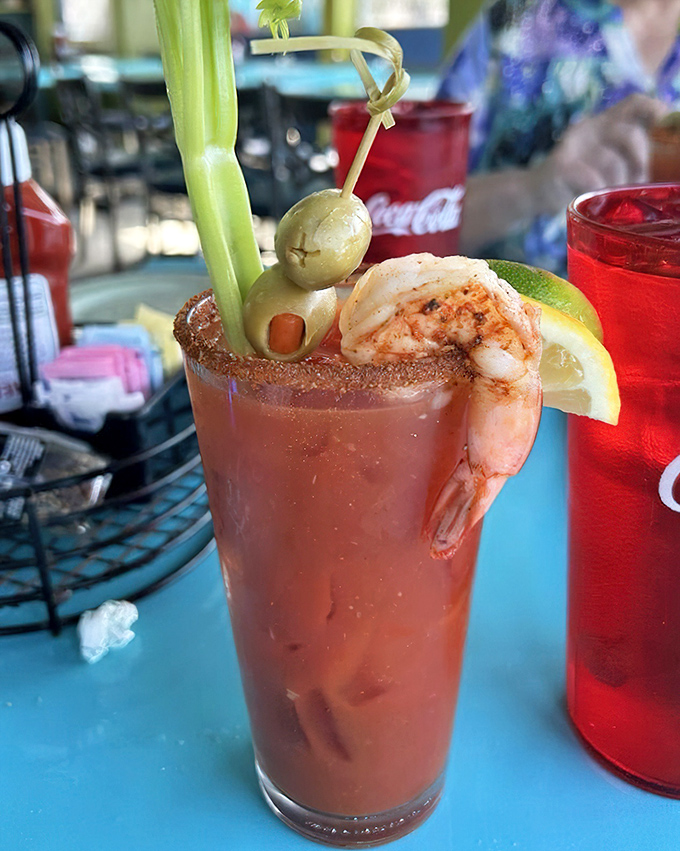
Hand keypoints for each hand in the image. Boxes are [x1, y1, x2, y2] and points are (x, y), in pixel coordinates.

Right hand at [529, 94, 669, 215]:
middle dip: (640, 161)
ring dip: (617, 184)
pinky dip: (598, 192)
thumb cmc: (575, 180)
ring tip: (610, 197)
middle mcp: (589, 128)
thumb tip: (664, 159)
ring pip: (612, 162)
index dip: (654, 109)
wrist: (533, 192)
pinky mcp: (561, 166)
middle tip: (637, 180)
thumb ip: (626, 155)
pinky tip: (593, 199)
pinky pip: (592, 179)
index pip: (633, 104)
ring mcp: (573, 145)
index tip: (664, 123)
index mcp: (602, 123)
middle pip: (630, 134)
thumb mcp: (602, 162)